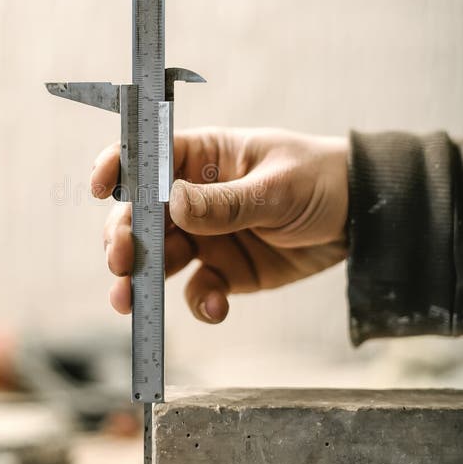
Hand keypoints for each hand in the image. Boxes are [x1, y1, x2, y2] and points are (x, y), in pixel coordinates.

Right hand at [91, 128, 347, 323]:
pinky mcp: (225, 272)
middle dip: (123, 238)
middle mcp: (194, 197)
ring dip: (141, 281)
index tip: (100, 188)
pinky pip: (198, 290)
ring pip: (158, 259)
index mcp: (203, 158)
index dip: (118, 168)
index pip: (147, 156)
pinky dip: (199, 302)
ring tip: (130, 302)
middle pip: (141, 216)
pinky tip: (215, 307)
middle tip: (119, 261)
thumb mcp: (276, 187)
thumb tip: (173, 204)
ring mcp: (207, 236)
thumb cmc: (320, 180)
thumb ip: (226, 202)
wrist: (362, 220)